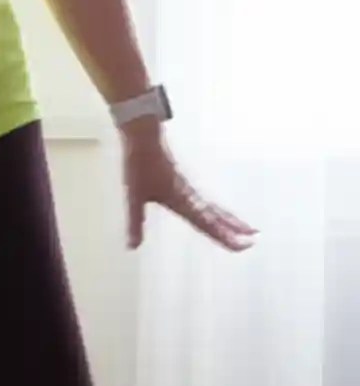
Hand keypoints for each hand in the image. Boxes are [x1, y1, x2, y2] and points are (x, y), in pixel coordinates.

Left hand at [121, 121, 256, 251]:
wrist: (145, 138)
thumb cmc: (139, 167)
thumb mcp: (134, 197)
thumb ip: (135, 222)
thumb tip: (132, 246)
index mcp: (182, 201)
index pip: (207, 223)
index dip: (224, 236)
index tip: (242, 246)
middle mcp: (191, 195)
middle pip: (217, 215)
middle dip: (234, 229)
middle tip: (253, 241)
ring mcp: (190, 188)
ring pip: (215, 207)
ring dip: (232, 219)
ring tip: (248, 229)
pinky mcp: (186, 182)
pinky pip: (208, 200)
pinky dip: (220, 210)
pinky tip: (219, 212)